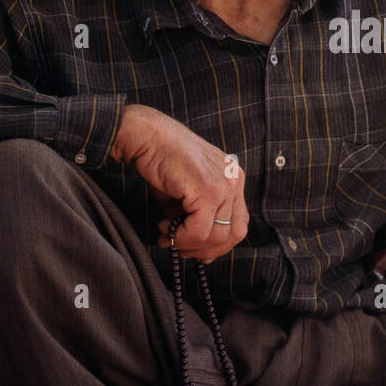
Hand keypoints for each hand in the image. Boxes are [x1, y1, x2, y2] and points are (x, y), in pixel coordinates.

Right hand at [110, 104, 248, 262]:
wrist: (147, 136)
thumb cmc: (163, 162)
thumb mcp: (188, 193)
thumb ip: (198, 215)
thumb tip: (195, 247)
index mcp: (234, 179)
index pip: (238, 224)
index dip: (217, 244)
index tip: (194, 249)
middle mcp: (235, 181)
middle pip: (233, 234)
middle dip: (204, 249)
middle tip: (178, 247)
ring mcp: (224, 185)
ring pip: (216, 236)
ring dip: (188, 243)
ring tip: (166, 234)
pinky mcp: (208, 189)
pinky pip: (199, 230)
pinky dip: (180, 237)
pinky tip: (163, 226)